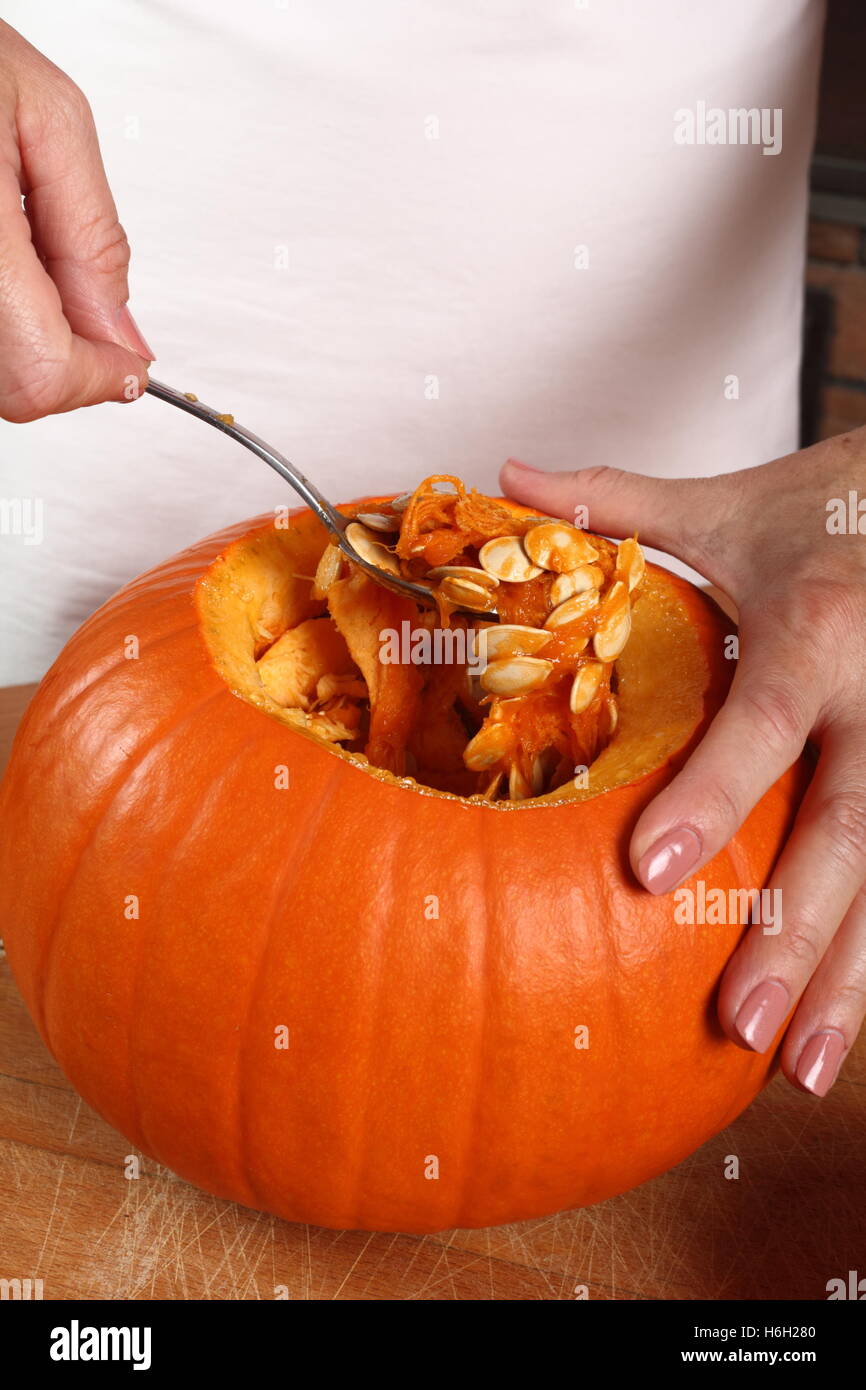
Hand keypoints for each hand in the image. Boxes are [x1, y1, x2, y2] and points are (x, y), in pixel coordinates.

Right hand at [0, 20, 151, 420]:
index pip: (43, 375)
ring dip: (31, 337)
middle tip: (82, 295)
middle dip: (68, 356)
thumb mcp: (49, 118)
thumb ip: (95, 239)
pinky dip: (3, 317)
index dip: (99, 377)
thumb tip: (121, 334)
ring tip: (28, 249)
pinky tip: (5, 258)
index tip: (128, 360)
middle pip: (14, 387)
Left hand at [502, 428, 865, 1095]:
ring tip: (804, 1067)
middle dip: (800, 935)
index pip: (766, 724)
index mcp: (817, 629)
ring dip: (855, 976)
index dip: (716, 794)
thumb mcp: (727, 506)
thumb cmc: (829, 510)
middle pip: (850, 832)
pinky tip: (844, 1022)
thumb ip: (617, 504)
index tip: (653, 870)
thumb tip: (503, 479)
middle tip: (741, 1028)